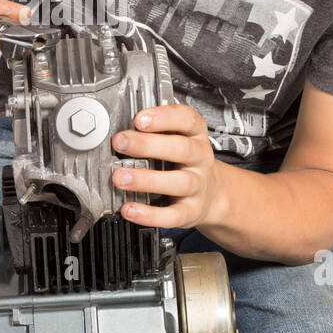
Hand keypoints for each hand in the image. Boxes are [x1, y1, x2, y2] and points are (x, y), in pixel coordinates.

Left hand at [110, 102, 223, 229]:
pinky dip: (150, 214)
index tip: (139, 119)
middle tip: (120, 142)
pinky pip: (172, 215)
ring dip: (146, 180)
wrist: (212, 195)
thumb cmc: (185, 162)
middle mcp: (200, 159)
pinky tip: (129, 209)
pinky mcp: (191, 211)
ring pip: (178, 182)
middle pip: (181, 149)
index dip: (164, 117)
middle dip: (147, 145)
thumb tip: (121, 131)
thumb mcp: (178, 140)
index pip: (187, 119)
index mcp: (196, 136)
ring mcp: (198, 186)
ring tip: (120, 178)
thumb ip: (154, 132)